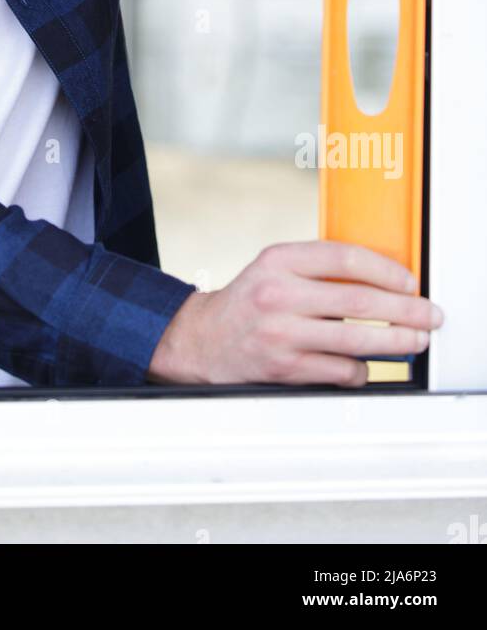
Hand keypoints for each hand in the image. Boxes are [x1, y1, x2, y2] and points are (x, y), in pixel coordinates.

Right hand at [147, 239, 443, 386]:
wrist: (202, 340)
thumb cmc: (249, 301)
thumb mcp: (276, 268)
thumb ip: (319, 268)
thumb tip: (381, 280)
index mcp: (278, 260)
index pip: (345, 258)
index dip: (386, 270)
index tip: (408, 282)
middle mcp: (278, 294)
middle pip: (359, 302)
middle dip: (405, 310)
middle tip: (429, 315)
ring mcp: (281, 334)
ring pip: (356, 341)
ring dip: (396, 343)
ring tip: (414, 341)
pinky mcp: (285, 369)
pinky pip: (340, 371)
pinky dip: (360, 370)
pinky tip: (362, 364)